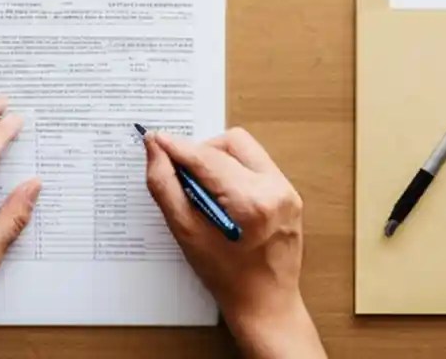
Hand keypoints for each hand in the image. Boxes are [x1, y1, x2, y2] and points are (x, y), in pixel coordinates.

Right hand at [144, 128, 324, 358]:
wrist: (265, 304)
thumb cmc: (227, 277)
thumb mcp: (186, 233)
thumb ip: (165, 186)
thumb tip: (155, 148)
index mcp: (251, 201)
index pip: (207, 157)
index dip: (178, 147)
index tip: (156, 140)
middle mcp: (275, 189)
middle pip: (231, 142)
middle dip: (201, 151)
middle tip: (182, 174)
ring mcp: (287, 190)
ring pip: (246, 150)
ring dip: (219, 159)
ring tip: (202, 188)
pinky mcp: (291, 194)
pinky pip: (258, 166)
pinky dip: (235, 171)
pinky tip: (223, 195)